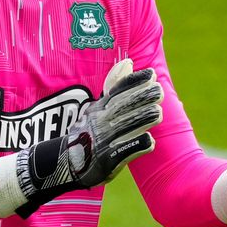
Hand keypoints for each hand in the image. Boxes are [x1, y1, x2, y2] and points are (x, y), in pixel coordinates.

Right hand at [12, 58, 163, 217]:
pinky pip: (123, 152)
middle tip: (159, 91)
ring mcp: (102, 141)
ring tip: (157, 113)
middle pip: (122, 107)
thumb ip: (115, 87)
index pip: (116, 91)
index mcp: (99, 109)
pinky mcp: (106, 161)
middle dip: (141, 98)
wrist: (67, 164)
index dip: (134, 82)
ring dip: (141, 119)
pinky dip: (136, 146)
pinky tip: (149, 141)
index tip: (151, 74)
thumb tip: (129, 61)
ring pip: (124, 127)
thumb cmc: (89, 133)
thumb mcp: (97, 108)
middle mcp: (99, 123)